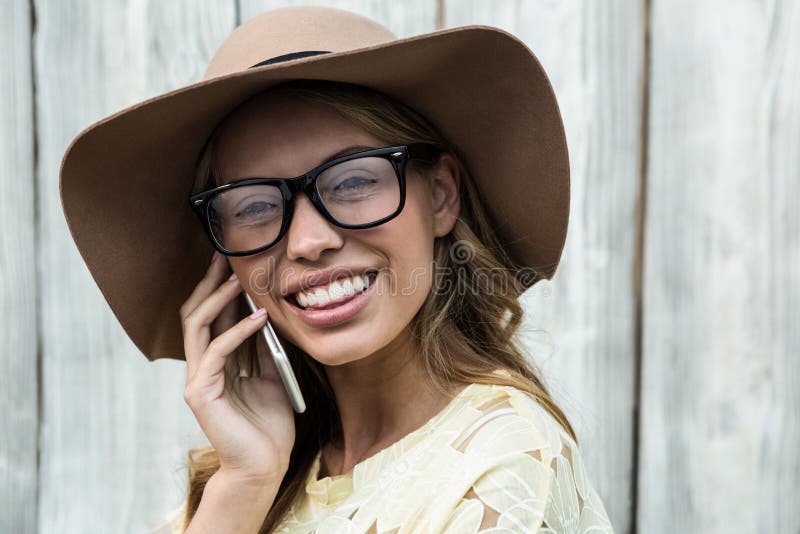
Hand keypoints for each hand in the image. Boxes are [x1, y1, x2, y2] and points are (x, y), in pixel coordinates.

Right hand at [179, 252, 294, 483]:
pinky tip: (260, 316)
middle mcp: (201, 367)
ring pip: (197, 325)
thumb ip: (264, 348)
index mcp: (217, 363)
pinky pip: (217, 351)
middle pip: (196, 313)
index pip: (213, 316)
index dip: (222, 288)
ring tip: (239, 278)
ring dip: (219, 298)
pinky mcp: (200, 392)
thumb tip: (268, 313)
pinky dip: (238, 330)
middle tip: (224, 255)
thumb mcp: (272, 376)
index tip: (235, 262)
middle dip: (210, 283)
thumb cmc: (269, 425)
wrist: (266, 464)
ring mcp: (197, 379)